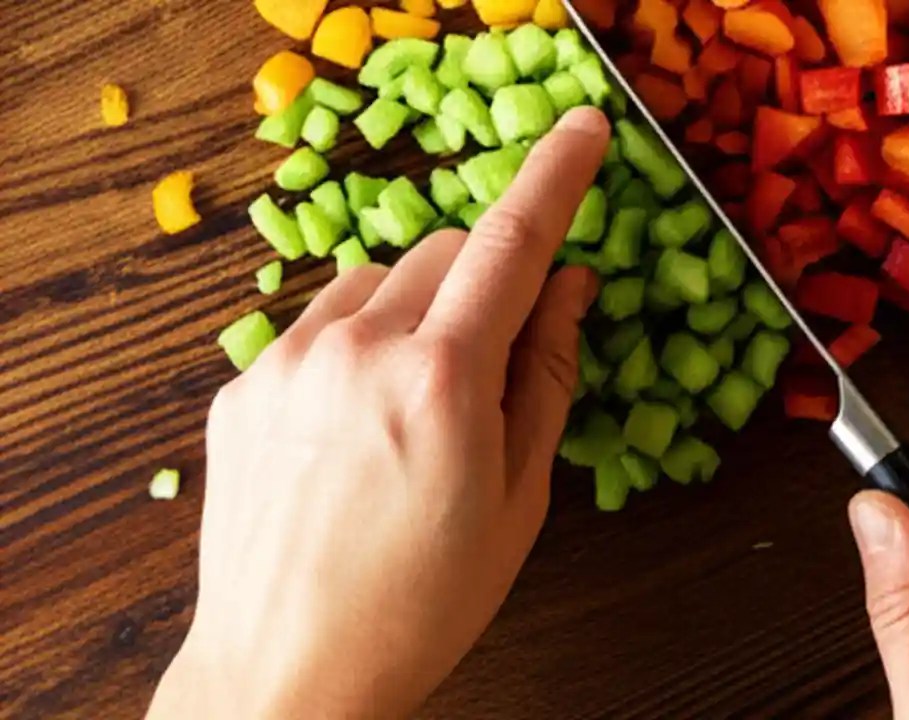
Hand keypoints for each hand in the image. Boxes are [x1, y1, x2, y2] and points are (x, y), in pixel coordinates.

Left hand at [148, 108, 610, 718]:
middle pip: (447, 250)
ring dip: (418, 308)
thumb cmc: (421, 602)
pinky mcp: (244, 385)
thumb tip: (571, 287)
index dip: (558, 177)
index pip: (514, 243)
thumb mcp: (517, 496)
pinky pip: (319, 322)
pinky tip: (359, 418)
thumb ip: (546, 374)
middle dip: (488, 281)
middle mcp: (358, 351)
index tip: (585, 134)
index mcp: (442, 382)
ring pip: (378, 278)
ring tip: (420, 401)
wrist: (288, 669)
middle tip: (497, 360)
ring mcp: (289, 364)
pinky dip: (358, 342)